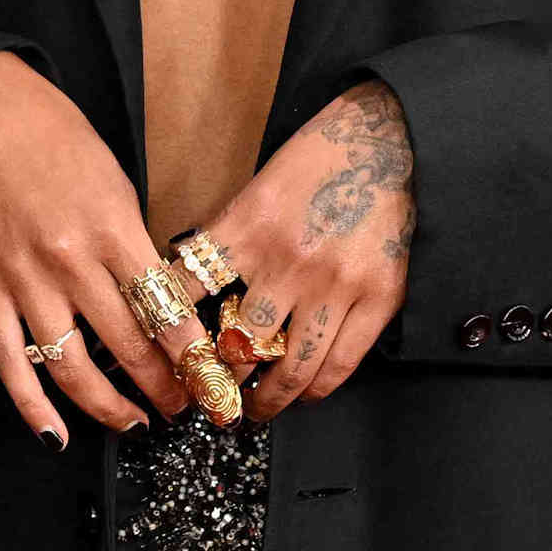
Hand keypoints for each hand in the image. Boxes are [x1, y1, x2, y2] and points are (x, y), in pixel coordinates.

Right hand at [0, 51, 196, 442]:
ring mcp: (24, 277)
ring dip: (108, 407)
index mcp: (112, 226)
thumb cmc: (46, 131)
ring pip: (72, 367)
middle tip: (181, 406)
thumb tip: (154, 295)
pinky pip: (10, 361)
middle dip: (163, 388)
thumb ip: (129, 239)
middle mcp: (70, 259)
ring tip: (132, 422)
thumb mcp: (110, 176)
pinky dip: (33, 406)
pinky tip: (55, 433)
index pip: (167, 310)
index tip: (213, 381)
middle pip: (129, 346)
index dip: (194, 356)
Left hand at [176, 80, 414, 421]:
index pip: (190, 289)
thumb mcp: (258, 187)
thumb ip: (231, 237)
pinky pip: (343, 361)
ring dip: (269, 398)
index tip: (164, 355)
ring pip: (292, 366)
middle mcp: (288, 262)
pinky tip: (305, 395)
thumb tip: (197, 282)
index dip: (171, 329)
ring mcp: (336, 285)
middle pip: (240, 343)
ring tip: (255, 410)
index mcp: (249, 228)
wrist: (386, 141)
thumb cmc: (318, 159)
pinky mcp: (378, 298)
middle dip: (221, 379)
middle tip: (211, 397)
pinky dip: (319, 387)